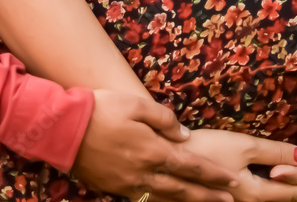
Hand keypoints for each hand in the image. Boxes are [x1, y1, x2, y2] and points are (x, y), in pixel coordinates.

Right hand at [72, 90, 238, 201]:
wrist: (64, 129)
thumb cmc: (102, 109)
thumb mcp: (136, 104)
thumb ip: (164, 119)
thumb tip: (185, 134)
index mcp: (152, 150)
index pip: (191, 166)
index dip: (212, 174)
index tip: (232, 180)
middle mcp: (143, 172)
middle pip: (182, 188)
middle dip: (207, 195)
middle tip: (229, 201)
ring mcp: (127, 184)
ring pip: (165, 197)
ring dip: (188, 201)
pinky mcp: (113, 188)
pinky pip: (144, 198)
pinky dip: (161, 201)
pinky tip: (168, 200)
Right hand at [185, 128, 296, 201]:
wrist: (165, 157)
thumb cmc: (205, 149)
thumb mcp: (244, 146)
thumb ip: (276, 152)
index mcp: (251, 193)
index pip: (287, 193)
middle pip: (275, 200)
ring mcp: (226, 201)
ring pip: (260, 201)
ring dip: (280, 196)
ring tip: (294, 193)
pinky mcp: (213, 196)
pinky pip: (245, 198)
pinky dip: (261, 194)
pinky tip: (259, 187)